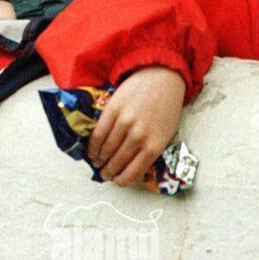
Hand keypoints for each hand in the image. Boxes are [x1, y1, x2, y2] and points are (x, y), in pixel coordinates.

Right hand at [88, 66, 186, 186]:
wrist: (161, 78)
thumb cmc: (166, 108)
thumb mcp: (166, 133)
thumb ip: (151, 150)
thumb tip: (131, 166)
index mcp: (155, 145)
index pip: (133, 171)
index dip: (122, 180)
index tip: (117, 181)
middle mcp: (139, 136)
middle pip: (118, 161)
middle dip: (109, 171)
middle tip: (104, 174)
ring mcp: (125, 123)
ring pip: (106, 149)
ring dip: (100, 159)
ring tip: (97, 163)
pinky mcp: (112, 110)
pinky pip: (98, 133)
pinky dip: (93, 145)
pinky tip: (92, 151)